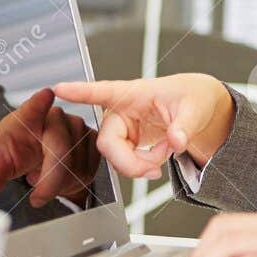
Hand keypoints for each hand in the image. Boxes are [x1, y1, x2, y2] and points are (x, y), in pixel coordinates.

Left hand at [0, 87, 100, 206]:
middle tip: (33, 186)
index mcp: (28, 116)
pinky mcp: (93, 141)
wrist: (33, 151)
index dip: (41, 102)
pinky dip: (74, 184)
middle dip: (48, 181)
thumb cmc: (16, 148)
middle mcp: (57, 117)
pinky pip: (88, 172)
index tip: (45, 95)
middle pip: (60, 153)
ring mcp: (78, 127)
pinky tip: (61, 178)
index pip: (34, 106)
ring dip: (61, 184)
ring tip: (46, 176)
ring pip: (77, 168)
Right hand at [52, 74, 234, 180]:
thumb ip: (185, 126)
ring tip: (166, 153)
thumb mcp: (195, 108)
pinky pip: (125, 163)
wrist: (198, 110)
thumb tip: (177, 141)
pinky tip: (158, 158)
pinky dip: (142, 166)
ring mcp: (121, 129)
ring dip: (140, 165)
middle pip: (107, 143)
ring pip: (115, 157)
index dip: (80, 92)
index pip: (102, 91)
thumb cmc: (193, 97)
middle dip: (130, 161)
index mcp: (133, 93)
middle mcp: (120, 111)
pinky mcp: (126, 143)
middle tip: (156, 168)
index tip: (58, 88)